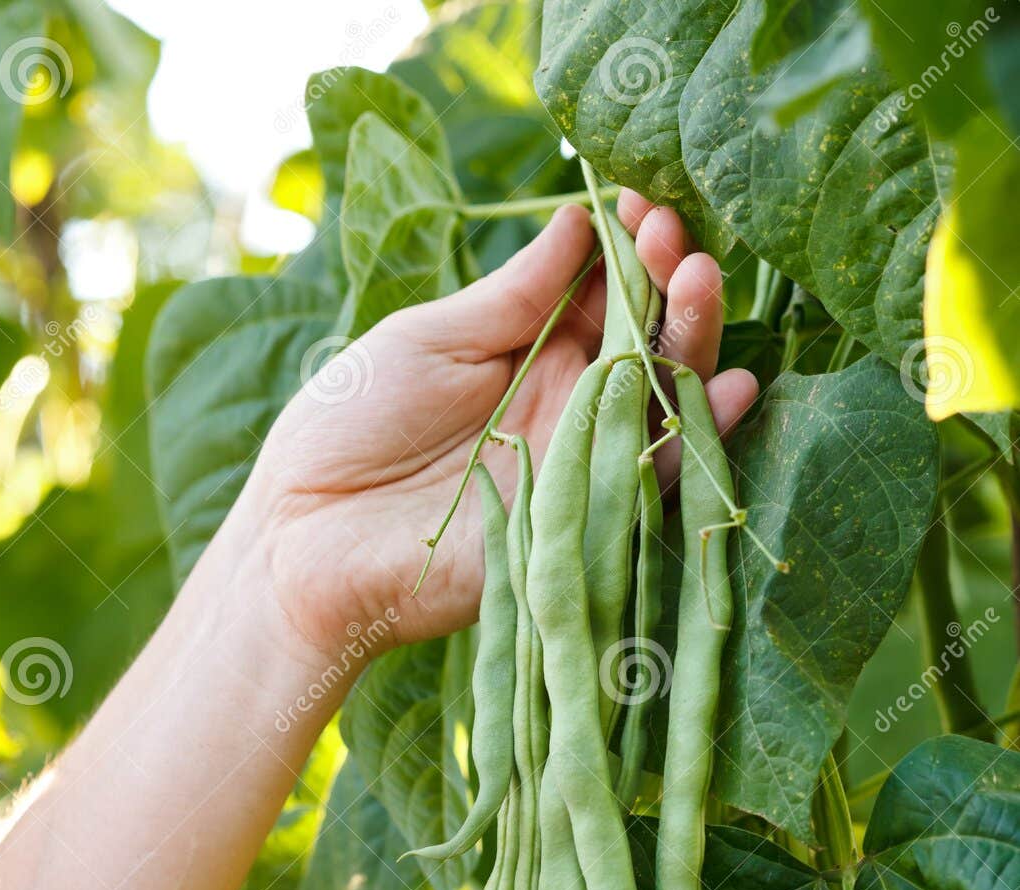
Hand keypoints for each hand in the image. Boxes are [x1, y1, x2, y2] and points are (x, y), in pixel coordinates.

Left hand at [251, 195, 757, 664]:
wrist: (305, 541)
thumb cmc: (349, 430)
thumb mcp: (427, 339)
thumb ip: (511, 295)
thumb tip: (577, 220)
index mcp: (529, 351)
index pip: (603, 288)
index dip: (629, 243)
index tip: (641, 198)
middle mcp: (567, 403)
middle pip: (646, 335)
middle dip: (670, 278)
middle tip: (677, 235)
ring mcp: (580, 460)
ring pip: (662, 396)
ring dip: (692, 338)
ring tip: (700, 279)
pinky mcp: (584, 522)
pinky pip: (657, 480)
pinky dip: (700, 437)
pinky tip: (733, 386)